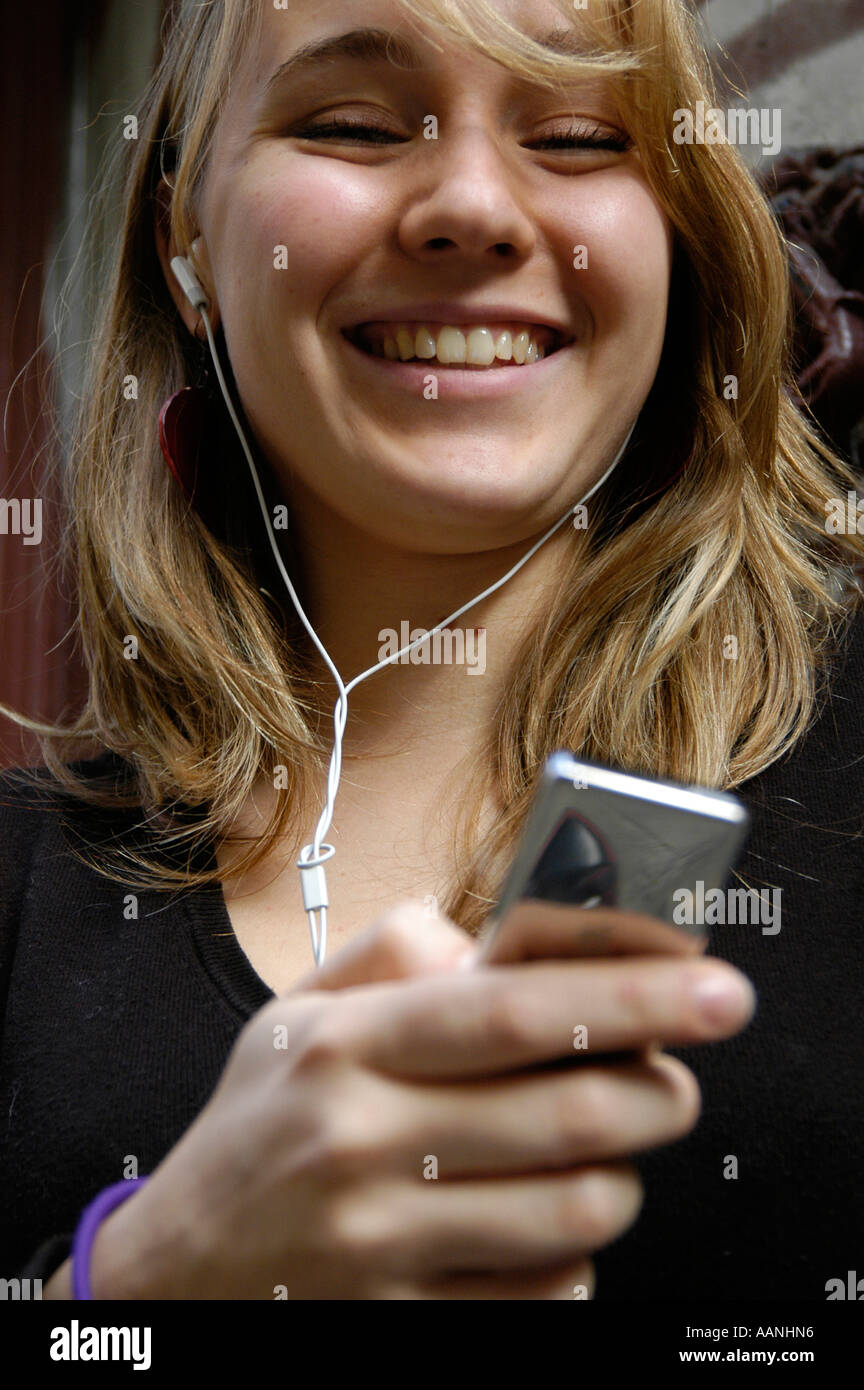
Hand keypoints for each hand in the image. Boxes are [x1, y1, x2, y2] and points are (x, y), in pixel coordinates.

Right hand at [67, 899, 752, 1299]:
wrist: (175, 1279)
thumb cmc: (256, 1130)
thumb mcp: (295, 1015)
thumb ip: (394, 953)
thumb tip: (504, 940)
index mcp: (344, 1048)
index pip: (511, 1008)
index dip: (628, 987)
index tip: (712, 982)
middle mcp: (362, 1144)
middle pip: (571, 1113)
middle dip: (660, 1088)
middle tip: (672, 1076)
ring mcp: (383, 1247)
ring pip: (578, 1212)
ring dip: (621, 1175)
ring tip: (598, 1152)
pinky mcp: (408, 1326)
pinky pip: (550, 1296)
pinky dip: (575, 1257)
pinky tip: (540, 1227)